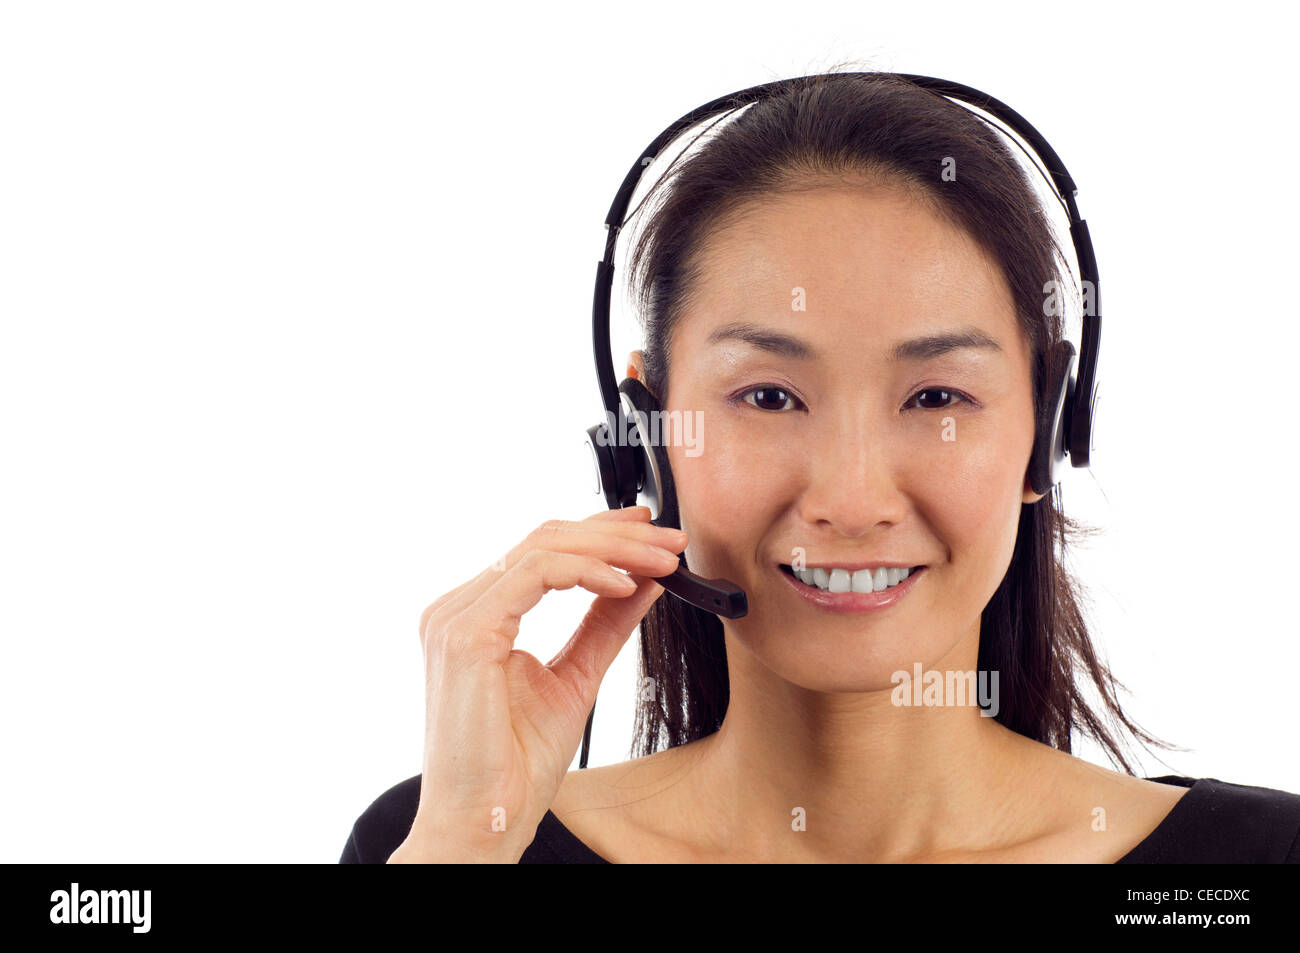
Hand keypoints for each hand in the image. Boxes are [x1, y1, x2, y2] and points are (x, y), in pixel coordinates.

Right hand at [392, 505, 686, 862]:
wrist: (484, 823)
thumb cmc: (515, 766)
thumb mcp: (575, 679)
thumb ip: (603, 626)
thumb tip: (642, 583)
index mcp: (475, 615)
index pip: (541, 549)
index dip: (601, 531)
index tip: (652, 531)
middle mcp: (457, 608)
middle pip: (545, 537)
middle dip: (617, 533)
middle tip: (672, 541)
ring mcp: (455, 618)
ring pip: (543, 546)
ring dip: (613, 548)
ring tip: (661, 563)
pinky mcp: (466, 635)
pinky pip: (534, 575)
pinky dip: (588, 573)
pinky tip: (625, 586)